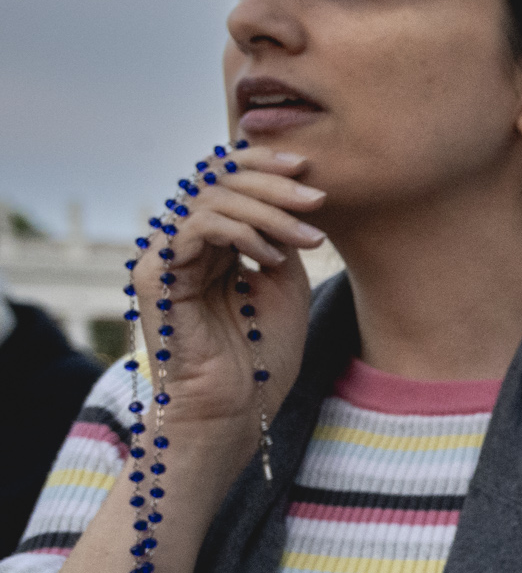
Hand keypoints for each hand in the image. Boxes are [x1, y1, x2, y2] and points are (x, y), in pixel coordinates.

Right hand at [134, 146, 321, 438]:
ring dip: (266, 211)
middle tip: (317, 199)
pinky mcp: (154, 275)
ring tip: (306, 238)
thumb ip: (282, 236)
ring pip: (208, 199)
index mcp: (212, 243)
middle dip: (273, 185)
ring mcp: (166, 257)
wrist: (239, 406)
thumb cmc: (262, 353)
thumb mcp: (287, 282)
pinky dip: (239, 232)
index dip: (262, 166)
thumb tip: (290, 196)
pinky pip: (193, 229)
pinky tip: (269, 256)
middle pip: (217, 181)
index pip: (225, 181)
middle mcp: (184, 244)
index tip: (308, 169)